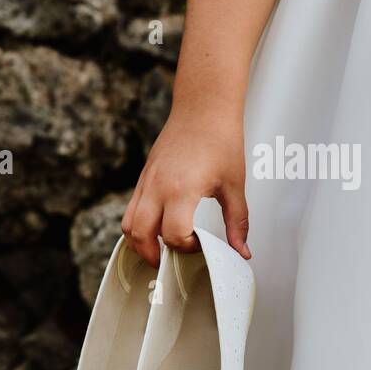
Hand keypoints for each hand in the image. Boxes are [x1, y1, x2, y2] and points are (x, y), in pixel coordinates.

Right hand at [121, 111, 249, 267]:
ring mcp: (146, 181)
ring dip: (140, 243)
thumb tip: (242, 250)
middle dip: (154, 255)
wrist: (203, 107)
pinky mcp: (144, 176)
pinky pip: (131, 208)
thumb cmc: (220, 139)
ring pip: (128, 224)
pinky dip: (138, 225)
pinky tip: (157, 228)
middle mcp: (157, 187)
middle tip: (171, 262)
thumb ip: (238, 222)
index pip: (174, 235)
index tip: (201, 245)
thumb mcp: (235, 185)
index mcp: (181, 190)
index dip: (187, 247)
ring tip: (159, 250)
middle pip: (140, 235)